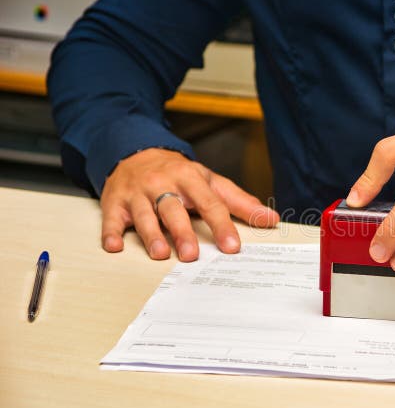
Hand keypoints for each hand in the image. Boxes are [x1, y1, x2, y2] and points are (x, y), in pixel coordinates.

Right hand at [101, 148, 278, 260]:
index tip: (232, 247)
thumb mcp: (210, 181)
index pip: (209, 203)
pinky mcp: (115, 202)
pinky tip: (114, 246)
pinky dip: (111, 232)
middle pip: (173, 209)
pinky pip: (111, 218)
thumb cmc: (177, 173)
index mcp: (189, 178)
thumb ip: (239, 202)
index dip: (222, 225)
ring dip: (151, 234)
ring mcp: (137, 193)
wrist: (135, 151)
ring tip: (160, 254)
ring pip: (144, 214)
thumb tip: (271, 219)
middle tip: (191, 255)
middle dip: (183, 232)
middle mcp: (162, 184)